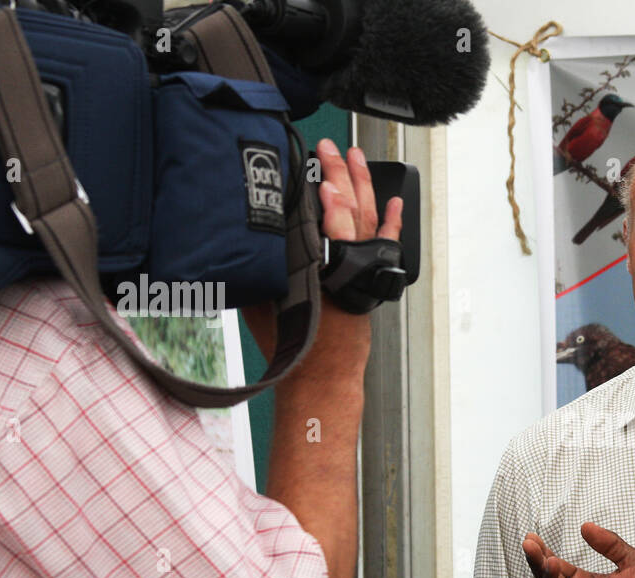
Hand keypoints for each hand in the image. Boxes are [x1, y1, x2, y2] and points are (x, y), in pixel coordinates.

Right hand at [244, 139, 402, 363]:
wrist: (320, 374)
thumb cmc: (292, 342)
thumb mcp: (263, 300)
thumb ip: (261, 265)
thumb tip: (242, 235)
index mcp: (318, 271)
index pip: (325, 225)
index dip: (325, 198)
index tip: (320, 173)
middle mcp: (344, 267)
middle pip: (347, 211)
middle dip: (339, 174)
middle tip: (330, 147)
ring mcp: (361, 271)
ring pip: (366, 220)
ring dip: (361, 185)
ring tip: (354, 156)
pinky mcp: (370, 279)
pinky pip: (384, 243)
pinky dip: (389, 220)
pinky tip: (393, 201)